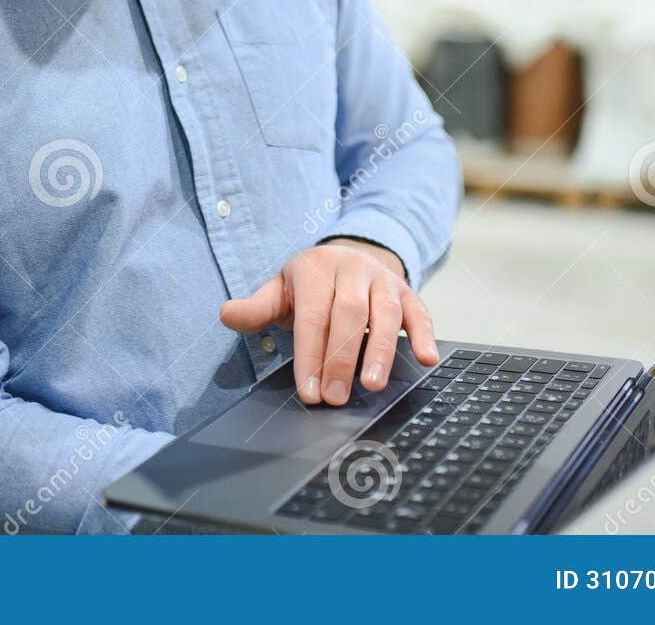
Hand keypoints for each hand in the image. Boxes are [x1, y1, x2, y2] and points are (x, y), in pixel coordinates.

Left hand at [219, 238, 439, 405]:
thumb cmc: (311, 285)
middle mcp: (352, 269)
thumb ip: (256, 308)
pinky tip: (428, 359)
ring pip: (386, 313)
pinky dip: (426, 335)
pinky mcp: (407, 292)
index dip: (310, 354)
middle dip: (341, 358)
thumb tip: (226, 314)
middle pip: (349, 314)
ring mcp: (383, 280)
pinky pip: (419, 312)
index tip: (310, 390)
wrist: (347, 257)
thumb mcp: (280, 290)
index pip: (313, 315)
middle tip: (335, 397)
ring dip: (381, 350)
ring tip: (372, 384)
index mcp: (316, 268)